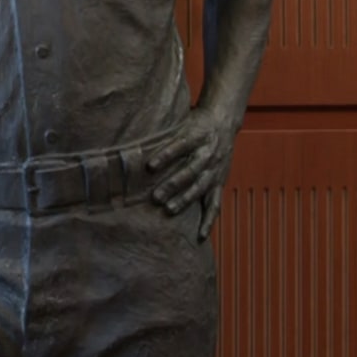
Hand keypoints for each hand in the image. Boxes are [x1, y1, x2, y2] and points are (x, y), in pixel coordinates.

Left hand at [147, 111, 238, 240]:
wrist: (222, 121)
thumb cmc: (195, 122)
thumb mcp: (180, 121)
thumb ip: (163, 133)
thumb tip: (133, 138)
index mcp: (197, 135)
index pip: (181, 145)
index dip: (166, 155)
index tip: (150, 166)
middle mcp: (208, 153)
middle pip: (190, 171)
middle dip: (173, 184)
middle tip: (155, 197)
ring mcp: (215, 170)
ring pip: (200, 187)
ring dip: (185, 200)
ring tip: (169, 209)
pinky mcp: (219, 182)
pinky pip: (215, 204)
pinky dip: (208, 220)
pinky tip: (200, 235)